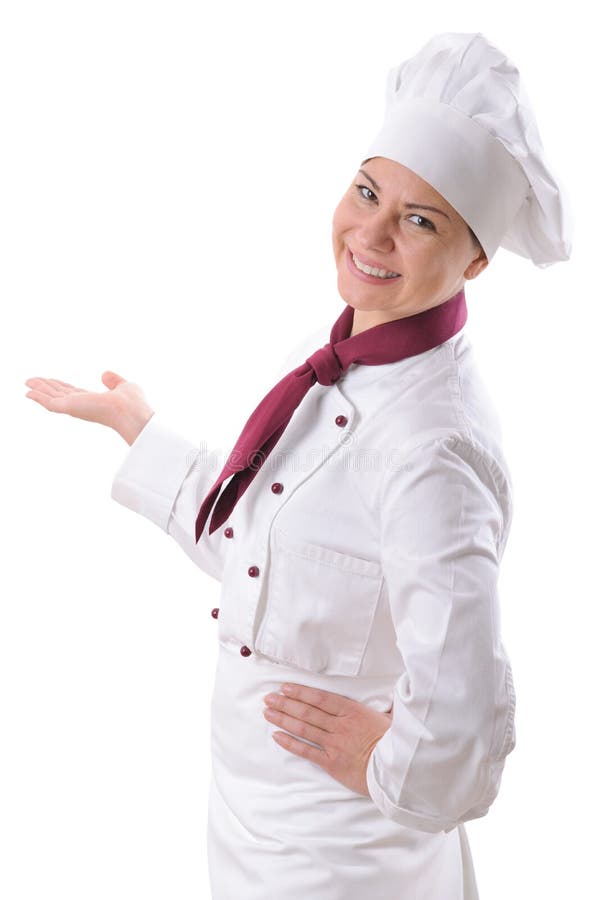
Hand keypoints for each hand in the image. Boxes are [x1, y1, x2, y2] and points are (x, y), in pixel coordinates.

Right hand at [24, 371, 154, 444]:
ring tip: (27, 381)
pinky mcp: (69, 408)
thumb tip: (104, 374)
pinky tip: (28, 391)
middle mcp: (82, 405)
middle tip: (32, 380)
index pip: (73, 392)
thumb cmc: (133, 404)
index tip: (51, 380)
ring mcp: (75, 407)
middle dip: (46, 387)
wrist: (133, 413)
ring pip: (52, 397)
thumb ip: (114, 381)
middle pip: (59, 394)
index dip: (61, 386)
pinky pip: (49, 403)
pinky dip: (38, 397)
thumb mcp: (124, 386)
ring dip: (39, 389)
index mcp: (94, 401)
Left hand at [263, 682, 392, 796]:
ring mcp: (334, 744)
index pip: (321, 698)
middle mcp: (340, 726)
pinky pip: (307, 751)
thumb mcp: (392, 718)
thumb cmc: (395, 744)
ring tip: (268, 713)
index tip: (285, 687)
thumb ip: (386, 704)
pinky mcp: (331, 763)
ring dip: (283, 719)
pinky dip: (290, 743)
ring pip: (304, 728)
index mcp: (353, 711)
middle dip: (285, 703)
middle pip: (307, 711)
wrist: (396, 773)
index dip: (301, 692)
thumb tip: (398, 693)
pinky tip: (277, 736)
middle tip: (269, 698)